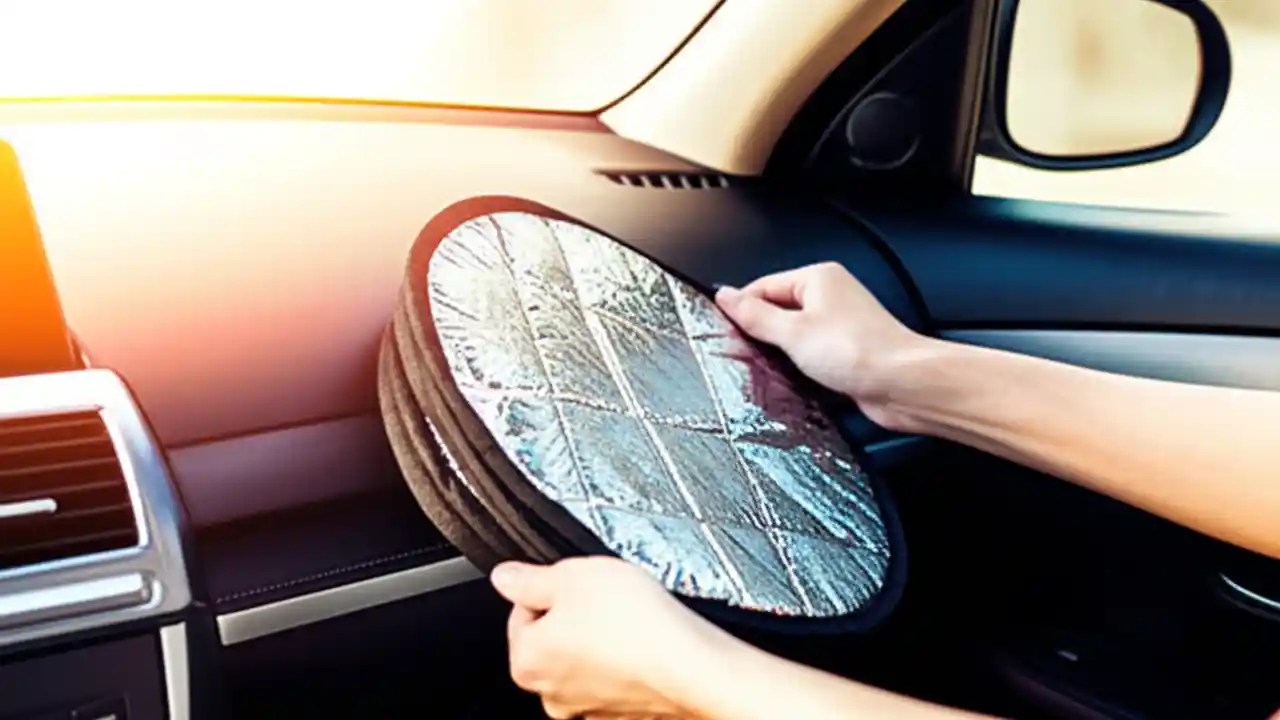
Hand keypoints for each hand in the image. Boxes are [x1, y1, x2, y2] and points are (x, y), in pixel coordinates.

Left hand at [491, 556, 731, 718]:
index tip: (575, 582)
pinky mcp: (622, 715)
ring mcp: (588, 710)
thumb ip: (528, 578)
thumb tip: (504, 577)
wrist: (692, 665)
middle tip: (605, 599)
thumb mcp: (572, 576)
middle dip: (574, 618)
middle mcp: (551, 694)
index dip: (551, 588)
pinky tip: (641, 647)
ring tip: (629, 622)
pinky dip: (623, 665)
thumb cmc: (635, 623)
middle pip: (551, 641)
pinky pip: (614, 681)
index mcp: (527, 660)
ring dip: (599, 642)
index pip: (522, 612)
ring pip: (583, 663)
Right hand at [715, 262, 929, 431]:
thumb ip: (755, 315)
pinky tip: (795, 379)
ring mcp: (839, 325)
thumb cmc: (860, 351)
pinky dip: (799, 367)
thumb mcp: (792, 332)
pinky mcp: (845, 352)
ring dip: (781, 353)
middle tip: (746, 353)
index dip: (741, 308)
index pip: (763, 286)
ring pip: (793, 336)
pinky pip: (809, 355)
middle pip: (777, 310)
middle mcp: (831, 297)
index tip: (722, 329)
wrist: (904, 384)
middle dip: (761, 333)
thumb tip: (727, 296)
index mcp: (818, 278)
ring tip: (775, 368)